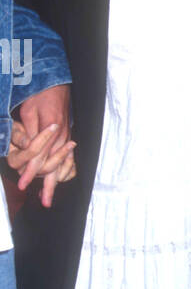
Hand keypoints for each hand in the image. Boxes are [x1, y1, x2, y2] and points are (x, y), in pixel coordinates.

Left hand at [12, 83, 72, 206]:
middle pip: (55, 168)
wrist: (58, 86)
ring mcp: (66, 139)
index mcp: (52, 132)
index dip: (30, 173)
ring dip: (56, 182)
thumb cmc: (42, 95)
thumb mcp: (31, 110)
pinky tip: (59, 181)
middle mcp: (62, 138)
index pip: (40, 158)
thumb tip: (26, 147)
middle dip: (48, 186)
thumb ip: (29, 132)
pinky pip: (69, 160)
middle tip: (44, 202)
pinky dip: (65, 172)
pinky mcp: (66, 139)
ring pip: (62, 166)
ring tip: (49, 196)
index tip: (23, 185)